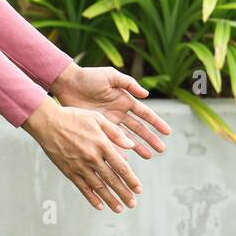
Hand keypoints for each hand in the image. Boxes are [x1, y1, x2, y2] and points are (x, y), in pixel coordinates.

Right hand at [22, 99, 141, 211]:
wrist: (47, 122)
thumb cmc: (74, 117)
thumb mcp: (97, 119)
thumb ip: (115, 133)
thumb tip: (132, 146)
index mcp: (102, 144)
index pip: (121, 167)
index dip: (131, 180)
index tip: (139, 190)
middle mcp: (92, 158)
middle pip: (112, 180)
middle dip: (123, 193)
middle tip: (132, 204)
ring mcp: (80, 166)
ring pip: (98, 187)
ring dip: (110, 199)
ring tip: (119, 209)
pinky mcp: (69, 171)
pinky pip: (82, 187)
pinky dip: (91, 198)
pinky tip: (100, 206)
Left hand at [50, 64, 170, 159]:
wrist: (67, 84)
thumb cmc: (89, 77)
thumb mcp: (111, 76)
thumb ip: (129, 83)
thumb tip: (146, 94)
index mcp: (125, 100)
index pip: (145, 114)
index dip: (157, 123)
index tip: (167, 132)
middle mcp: (119, 113)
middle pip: (139, 129)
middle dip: (151, 139)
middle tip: (161, 150)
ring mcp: (109, 122)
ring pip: (128, 138)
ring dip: (138, 147)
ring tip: (149, 156)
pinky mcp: (98, 128)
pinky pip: (110, 142)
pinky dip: (118, 150)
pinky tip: (126, 159)